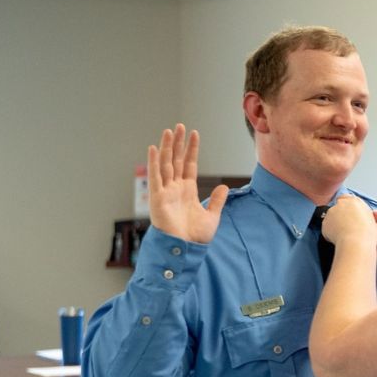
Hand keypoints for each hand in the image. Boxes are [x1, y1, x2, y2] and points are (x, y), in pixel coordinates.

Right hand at [147, 124, 227, 245]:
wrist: (185, 250)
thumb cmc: (195, 238)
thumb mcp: (212, 216)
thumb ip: (216, 201)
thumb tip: (223, 187)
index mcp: (188, 191)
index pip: (189, 165)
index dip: (192, 149)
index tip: (194, 134)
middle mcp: (175, 188)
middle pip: (177, 160)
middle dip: (178, 143)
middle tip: (179, 126)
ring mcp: (166, 192)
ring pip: (166, 164)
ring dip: (167, 148)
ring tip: (169, 131)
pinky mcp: (158, 198)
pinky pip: (155, 177)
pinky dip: (154, 163)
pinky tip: (154, 149)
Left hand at [321, 195, 376, 251]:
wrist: (356, 242)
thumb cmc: (366, 234)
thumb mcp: (369, 218)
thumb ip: (361, 213)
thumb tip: (358, 217)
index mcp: (355, 201)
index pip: (346, 198)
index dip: (346, 207)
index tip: (347, 214)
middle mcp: (342, 204)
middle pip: (337, 207)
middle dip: (339, 215)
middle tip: (345, 226)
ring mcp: (331, 212)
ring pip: (331, 217)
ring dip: (334, 224)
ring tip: (344, 234)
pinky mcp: (325, 222)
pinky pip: (326, 228)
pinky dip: (329, 232)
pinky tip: (338, 238)